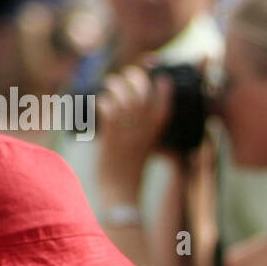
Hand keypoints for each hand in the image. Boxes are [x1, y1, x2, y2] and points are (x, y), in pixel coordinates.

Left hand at [95, 65, 172, 196]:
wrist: (120, 190)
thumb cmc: (130, 170)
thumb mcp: (146, 148)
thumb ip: (146, 133)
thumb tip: (138, 115)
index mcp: (155, 135)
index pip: (165, 106)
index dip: (164, 89)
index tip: (160, 78)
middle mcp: (143, 132)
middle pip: (144, 96)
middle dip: (137, 79)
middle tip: (128, 74)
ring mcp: (127, 134)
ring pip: (125, 99)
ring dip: (116, 86)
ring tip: (110, 84)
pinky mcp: (111, 138)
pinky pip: (109, 111)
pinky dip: (105, 101)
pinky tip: (101, 101)